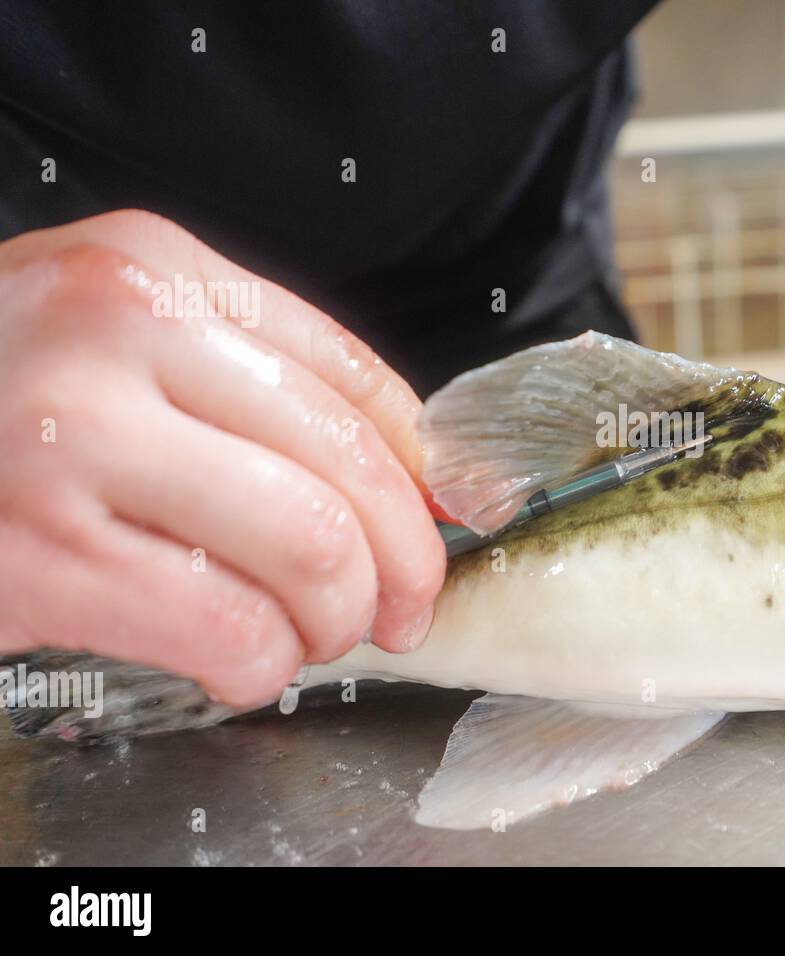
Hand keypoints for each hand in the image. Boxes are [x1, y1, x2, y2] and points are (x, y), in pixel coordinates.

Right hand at [0, 210, 444, 706]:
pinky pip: (228, 629)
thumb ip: (249, 384)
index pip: (357, 378)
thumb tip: (408, 479)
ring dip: (332, 620)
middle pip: (348, 470)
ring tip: (308, 633)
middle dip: (402, 566)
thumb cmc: (1, 398)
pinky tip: (243, 659)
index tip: (449, 523)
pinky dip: (263, 665)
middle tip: (398, 608)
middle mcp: (123, 333)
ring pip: (306, 551)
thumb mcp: (119, 339)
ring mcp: (74, 441)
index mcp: (161, 272)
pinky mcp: (37, 554)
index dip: (427, 471)